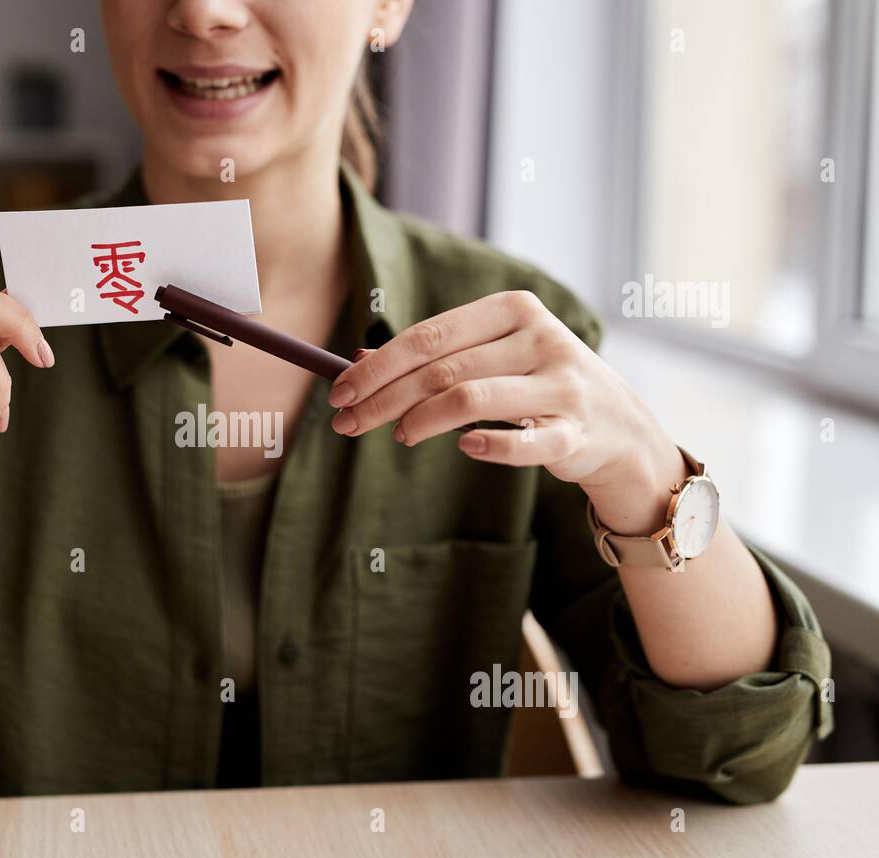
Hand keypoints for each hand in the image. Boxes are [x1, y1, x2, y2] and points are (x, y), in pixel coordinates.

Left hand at [327, 291, 679, 522]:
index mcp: (513, 310)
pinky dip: (488, 447)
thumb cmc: (538, 386)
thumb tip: (357, 363)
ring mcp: (561, 385)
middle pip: (441, 369)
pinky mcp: (575, 431)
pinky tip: (463, 447)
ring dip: (421, 420)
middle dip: (384, 398)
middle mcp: (540, 339)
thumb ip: (435, 358)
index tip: (339, 392)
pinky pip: (522, 443)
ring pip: (471, 398)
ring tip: (398, 436)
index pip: (428, 337)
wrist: (619, 428)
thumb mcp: (493, 358)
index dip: (377, 366)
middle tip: (348, 423)